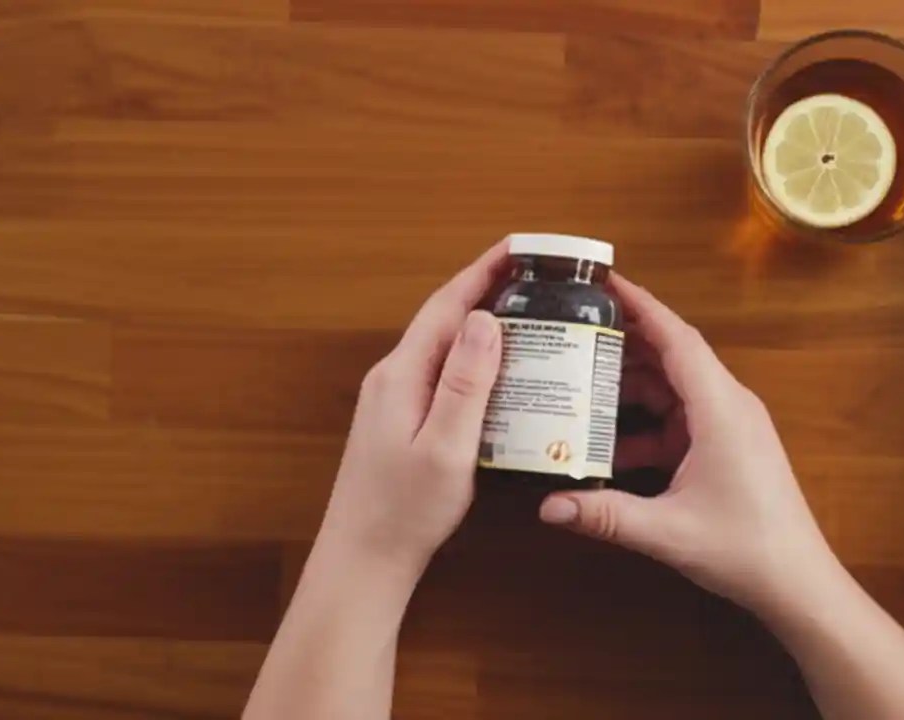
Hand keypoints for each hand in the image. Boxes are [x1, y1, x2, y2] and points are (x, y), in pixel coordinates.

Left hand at [317, 242, 506, 577]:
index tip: (521, 247)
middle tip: (540, 282)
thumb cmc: (404, 510)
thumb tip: (485, 318)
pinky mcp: (402, 421)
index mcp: (402, 375)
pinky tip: (505, 375)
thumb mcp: (444, 446)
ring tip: (534, 319)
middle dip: (491, 292)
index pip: (446, 305)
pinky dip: (478, 362)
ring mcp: (394, 400)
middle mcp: (393, 377)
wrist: (363, 560)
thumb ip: (464, 381)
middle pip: (446, 319)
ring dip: (486, 328)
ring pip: (446, 348)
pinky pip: (445, 375)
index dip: (483, 271)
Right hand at [538, 275, 836, 616]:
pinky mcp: (729, 448)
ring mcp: (731, 426)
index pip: (676, 337)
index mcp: (720, 407)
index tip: (604, 281)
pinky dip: (646, 426)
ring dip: (631, 390)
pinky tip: (608, 448)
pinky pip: (681, 421)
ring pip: (674, 390)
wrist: (798, 582)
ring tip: (579, 387)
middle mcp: (728, 405)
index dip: (640, 305)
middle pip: (671, 357)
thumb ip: (604, 514)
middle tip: (572, 334)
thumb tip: (547, 505)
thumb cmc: (745, 548)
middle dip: (624, 345)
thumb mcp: (666, 530)